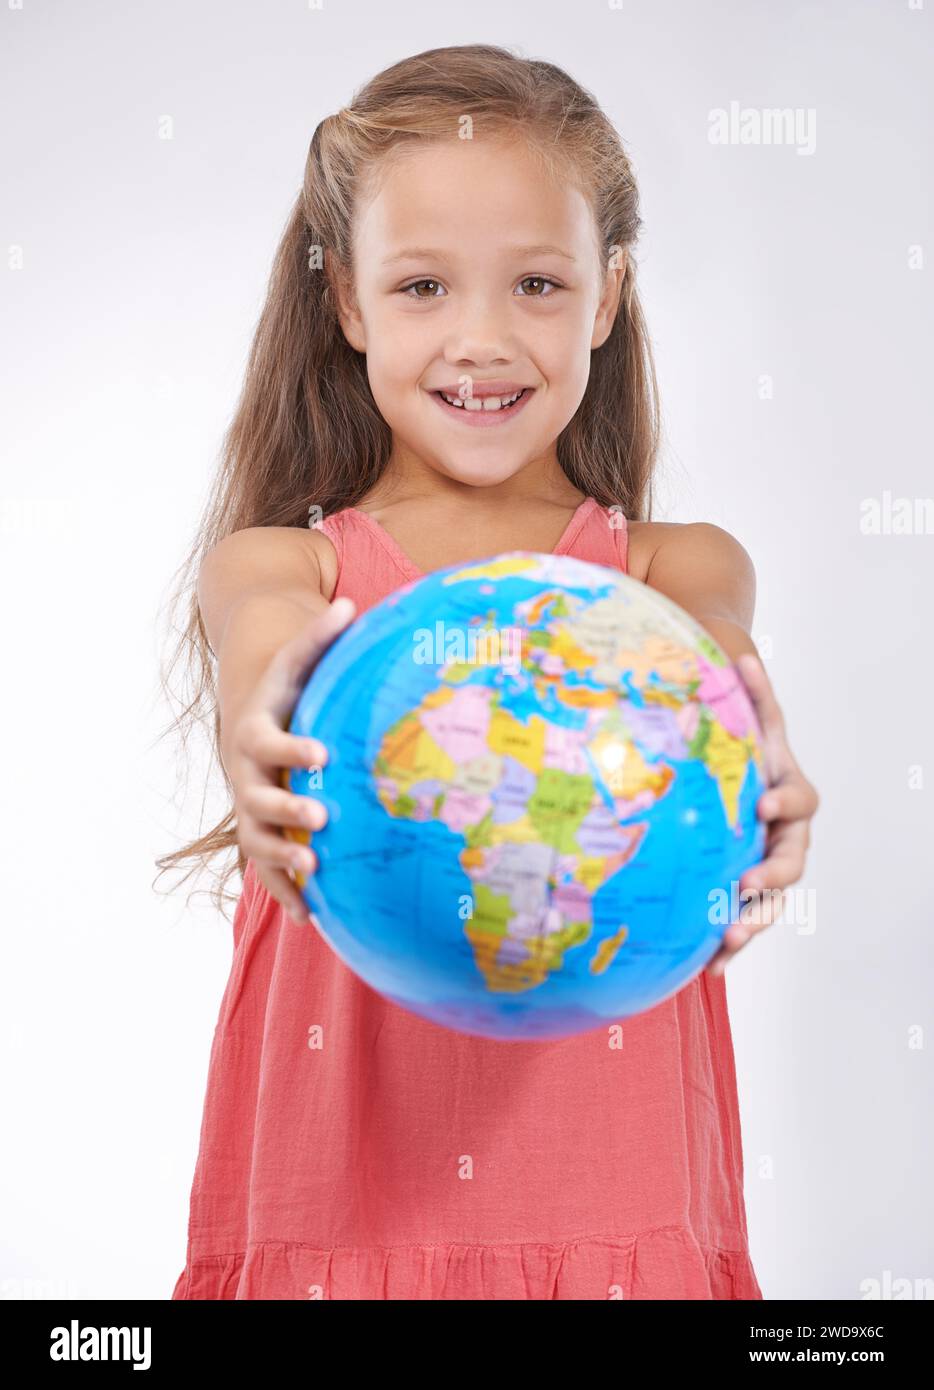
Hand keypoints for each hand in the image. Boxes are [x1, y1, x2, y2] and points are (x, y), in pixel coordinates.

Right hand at [227, 596, 355, 924]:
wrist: (252, 717)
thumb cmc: (286, 689)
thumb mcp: (298, 660)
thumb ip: (320, 636)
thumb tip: (349, 604)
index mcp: (254, 731)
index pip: (268, 741)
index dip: (291, 748)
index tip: (322, 752)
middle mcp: (244, 774)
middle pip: (256, 797)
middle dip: (287, 808)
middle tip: (321, 816)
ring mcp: (249, 809)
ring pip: (256, 840)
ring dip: (283, 859)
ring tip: (317, 871)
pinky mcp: (261, 836)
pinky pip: (267, 871)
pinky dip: (285, 893)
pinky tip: (313, 918)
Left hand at [705, 651, 819, 976]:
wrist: (730, 766)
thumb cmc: (737, 739)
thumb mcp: (744, 716)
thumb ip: (751, 693)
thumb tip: (745, 657)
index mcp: (786, 789)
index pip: (798, 796)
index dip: (784, 799)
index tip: (760, 804)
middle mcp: (784, 830)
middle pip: (792, 858)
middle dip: (772, 875)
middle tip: (746, 884)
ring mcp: (767, 862)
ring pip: (773, 900)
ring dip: (754, 921)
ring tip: (728, 938)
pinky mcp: (744, 890)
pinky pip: (745, 920)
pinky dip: (730, 944)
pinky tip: (708, 970)